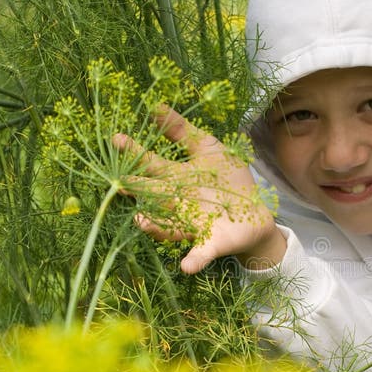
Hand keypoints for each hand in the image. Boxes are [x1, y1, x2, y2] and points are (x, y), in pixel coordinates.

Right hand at [112, 107, 285, 273]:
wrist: (255, 212)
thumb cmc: (227, 179)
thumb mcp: (208, 148)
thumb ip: (183, 130)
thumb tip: (155, 106)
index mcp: (176, 178)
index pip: (151, 163)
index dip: (135, 152)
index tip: (116, 138)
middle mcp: (177, 203)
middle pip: (153, 195)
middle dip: (137, 189)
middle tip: (120, 182)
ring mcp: (191, 224)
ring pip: (167, 227)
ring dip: (155, 227)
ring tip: (142, 222)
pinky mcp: (210, 243)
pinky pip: (200, 254)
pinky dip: (193, 260)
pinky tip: (186, 266)